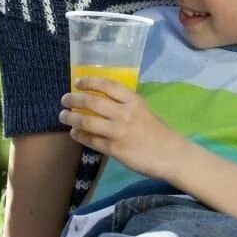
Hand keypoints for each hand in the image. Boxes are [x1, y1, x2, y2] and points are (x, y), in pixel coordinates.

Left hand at [58, 78, 182, 178]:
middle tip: (65, 99)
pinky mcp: (115, 149)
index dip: (89, 81)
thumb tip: (101, 99)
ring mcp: (118, 131)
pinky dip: (79, 135)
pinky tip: (74, 133)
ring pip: (87, 121)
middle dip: (74, 99)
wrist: (172, 155)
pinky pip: (91, 140)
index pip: (107, 85)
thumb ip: (125, 104)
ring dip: (71, 117)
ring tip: (63, 116)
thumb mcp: (144, 110)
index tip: (78, 82)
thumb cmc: (158, 132)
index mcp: (133, 101)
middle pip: (92, 101)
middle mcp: (124, 113)